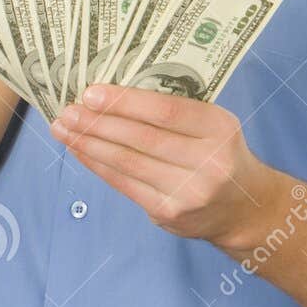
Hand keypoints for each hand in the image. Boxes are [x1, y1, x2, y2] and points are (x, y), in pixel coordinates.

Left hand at [49, 82, 281, 251]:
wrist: (243, 209)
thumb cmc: (219, 155)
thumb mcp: (213, 126)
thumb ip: (176, 113)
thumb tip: (113, 95)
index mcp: (220, 129)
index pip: (166, 112)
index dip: (125, 102)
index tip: (91, 93)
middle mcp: (208, 162)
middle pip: (142, 138)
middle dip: (98, 123)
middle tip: (67, 110)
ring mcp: (188, 191)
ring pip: (128, 163)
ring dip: (90, 144)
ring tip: (64, 129)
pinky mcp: (168, 213)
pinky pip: (125, 184)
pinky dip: (98, 166)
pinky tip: (80, 151)